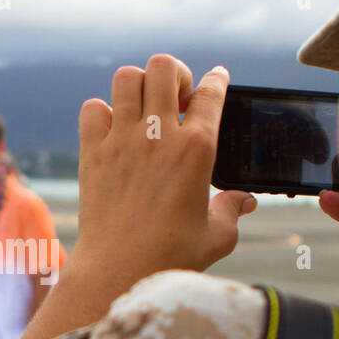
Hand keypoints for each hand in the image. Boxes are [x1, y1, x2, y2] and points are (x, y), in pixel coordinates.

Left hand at [72, 55, 256, 288]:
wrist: (118, 270)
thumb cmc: (172, 257)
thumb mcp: (217, 236)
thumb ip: (233, 210)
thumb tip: (246, 202)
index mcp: (197, 150)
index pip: (211, 93)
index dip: (217, 79)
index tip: (217, 77)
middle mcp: (159, 135)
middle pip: (164, 68)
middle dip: (175, 74)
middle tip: (177, 99)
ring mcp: (122, 140)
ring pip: (126, 78)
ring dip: (139, 85)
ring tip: (145, 108)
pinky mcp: (92, 153)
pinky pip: (92, 108)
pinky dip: (102, 111)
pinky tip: (113, 130)